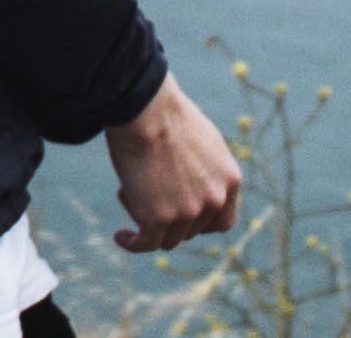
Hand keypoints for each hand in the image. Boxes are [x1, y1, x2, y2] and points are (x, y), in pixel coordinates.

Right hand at [105, 72, 244, 253]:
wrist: (144, 108)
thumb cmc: (163, 111)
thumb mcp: (200, 138)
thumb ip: (204, 165)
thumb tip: (192, 173)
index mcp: (230, 180)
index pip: (221, 221)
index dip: (200, 222)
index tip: (180, 214)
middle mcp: (214, 200)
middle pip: (191, 230)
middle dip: (168, 215)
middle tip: (143, 188)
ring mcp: (188, 212)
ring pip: (167, 236)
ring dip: (147, 219)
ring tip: (126, 189)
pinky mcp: (158, 218)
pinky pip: (146, 243)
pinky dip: (133, 243)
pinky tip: (121, 236)